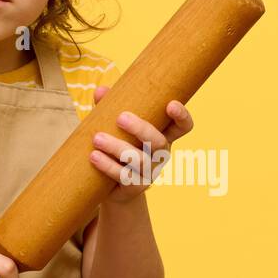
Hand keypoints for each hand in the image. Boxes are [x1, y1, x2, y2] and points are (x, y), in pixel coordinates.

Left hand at [88, 86, 194, 203]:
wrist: (111, 187)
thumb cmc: (117, 147)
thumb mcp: (115, 126)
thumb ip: (109, 108)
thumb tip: (100, 90)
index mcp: (162, 136)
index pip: (183, 127)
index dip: (182, 116)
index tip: (171, 104)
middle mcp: (160, 155)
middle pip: (158, 141)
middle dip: (141, 128)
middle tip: (120, 117)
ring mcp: (150, 172)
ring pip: (139, 160)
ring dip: (118, 147)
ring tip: (97, 138)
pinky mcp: (136, 187)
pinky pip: (125, 176)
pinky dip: (108, 166)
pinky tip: (94, 157)